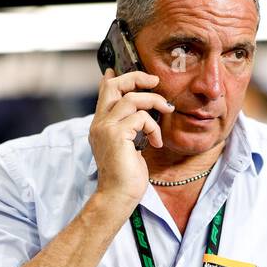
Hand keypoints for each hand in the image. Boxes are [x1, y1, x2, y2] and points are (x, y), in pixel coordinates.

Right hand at [88, 68, 172, 209]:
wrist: (118, 196)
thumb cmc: (125, 176)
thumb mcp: (128, 147)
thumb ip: (130, 129)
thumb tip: (141, 116)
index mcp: (100, 126)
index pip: (105, 92)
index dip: (114, 77)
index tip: (121, 69)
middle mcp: (100, 124)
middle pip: (115, 86)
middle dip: (136, 78)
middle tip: (155, 81)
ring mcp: (106, 128)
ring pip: (132, 99)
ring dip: (154, 103)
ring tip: (166, 112)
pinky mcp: (117, 135)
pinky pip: (141, 118)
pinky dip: (153, 127)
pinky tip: (156, 142)